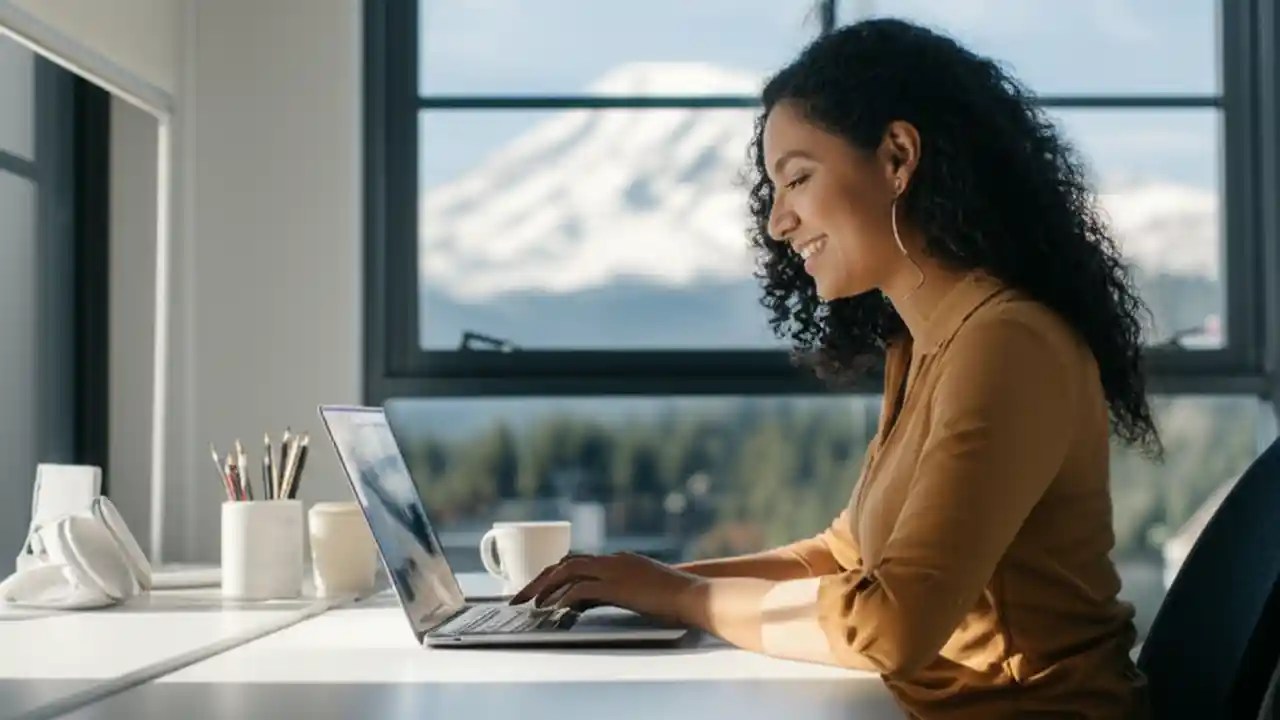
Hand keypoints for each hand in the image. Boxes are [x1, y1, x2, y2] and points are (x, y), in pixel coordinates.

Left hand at [510, 552, 703, 624]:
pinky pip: (581, 590)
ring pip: (568, 571)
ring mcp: (615, 571)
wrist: (693, 595)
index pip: (576, 561)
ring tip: (528, 604)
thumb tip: (587, 603)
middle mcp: (612, 560)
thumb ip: (614, 591)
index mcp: (617, 560)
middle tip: (520, 596)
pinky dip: (563, 598)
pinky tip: (552, 609)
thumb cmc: (672, 597)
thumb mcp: (640, 589)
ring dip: (544, 587)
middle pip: (566, 563)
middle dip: (540, 579)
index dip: (554, 574)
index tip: (538, 588)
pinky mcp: (618, 587)